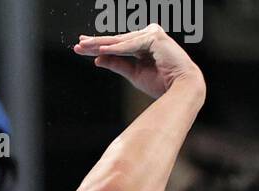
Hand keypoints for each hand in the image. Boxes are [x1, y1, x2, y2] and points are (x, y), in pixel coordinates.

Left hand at [73, 23, 203, 99]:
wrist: (181, 89)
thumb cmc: (161, 83)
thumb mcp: (133, 73)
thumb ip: (117, 64)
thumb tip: (98, 59)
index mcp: (143, 44)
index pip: (117, 45)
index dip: (99, 47)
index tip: (81, 49)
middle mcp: (148, 35)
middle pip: (117, 40)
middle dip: (96, 43)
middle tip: (78, 45)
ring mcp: (152, 34)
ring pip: (121, 41)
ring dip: (102, 44)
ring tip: (84, 46)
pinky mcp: (155, 37)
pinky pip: (130, 45)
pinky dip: (116, 48)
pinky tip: (102, 50)